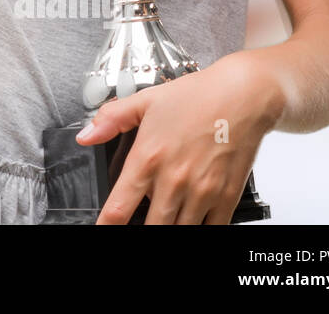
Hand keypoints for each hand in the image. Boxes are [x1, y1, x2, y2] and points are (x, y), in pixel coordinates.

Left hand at [76, 52, 283, 224]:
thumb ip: (111, 120)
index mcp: (148, 158)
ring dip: (170, 229)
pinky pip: (211, 229)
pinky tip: (191, 222)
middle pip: (151, 228)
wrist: (243, 96)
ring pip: (180, 232)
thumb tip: (85, 136)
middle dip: (142, 230)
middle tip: (140, 222)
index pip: (119, 208)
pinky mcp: (227, 197)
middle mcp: (173, 180)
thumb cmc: (196, 97)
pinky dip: (199, 229)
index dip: (107, 226)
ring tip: (164, 219)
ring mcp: (202, 192)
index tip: (102, 230)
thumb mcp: (144, 101)